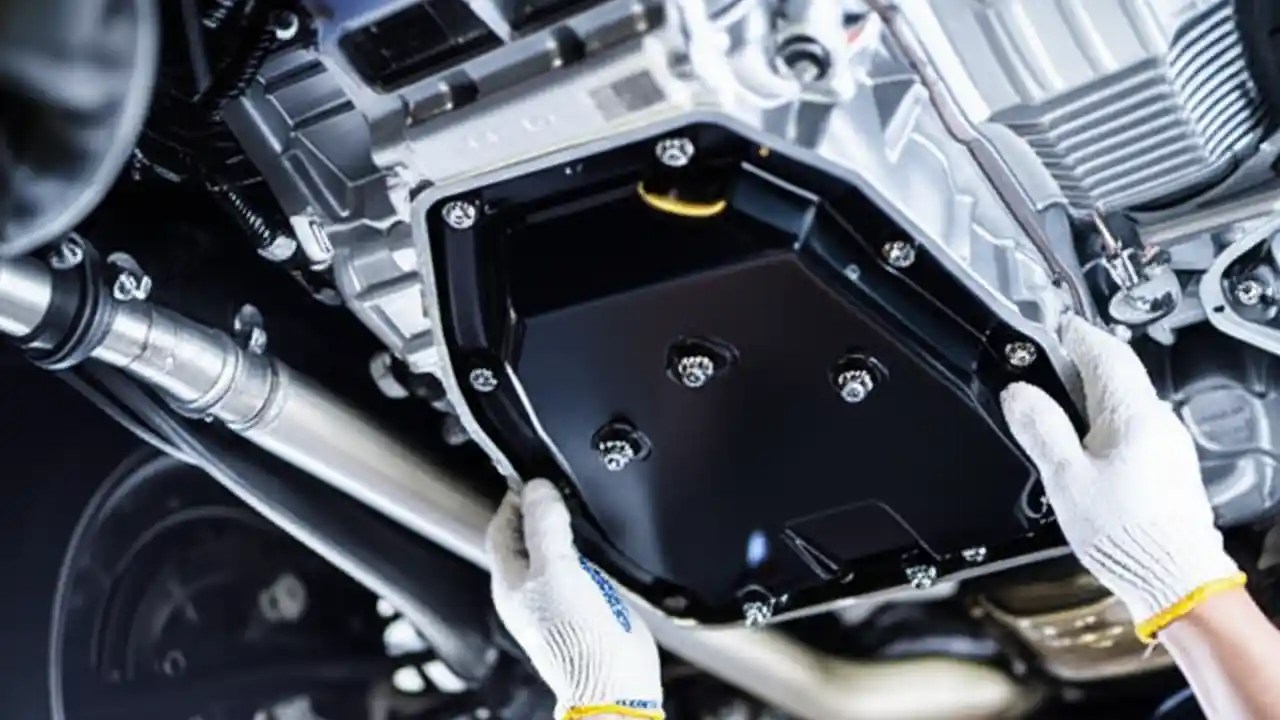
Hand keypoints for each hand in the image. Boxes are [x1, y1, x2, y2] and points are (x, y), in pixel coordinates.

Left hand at [486, 479, 663, 718]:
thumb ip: (545, 527)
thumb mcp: (556, 570)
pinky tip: (598, 542)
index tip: (533, 477)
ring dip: (564, 528)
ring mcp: (558, 596)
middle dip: (539, 510)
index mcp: (510, 582)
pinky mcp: (586, 602)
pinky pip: (580, 566)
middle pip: (526, 537)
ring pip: (553, 550)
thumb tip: (537, 488)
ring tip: (576, 508)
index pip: (501, 528)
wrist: (613, 677)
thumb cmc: (576, 637)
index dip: (515, 500)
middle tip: (557, 488)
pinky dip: (586, 548)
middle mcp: (530, 589)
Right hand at [1000, 317, 1240, 639]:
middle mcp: (1158, 421)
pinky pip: (1133, 426)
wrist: (1172, 577)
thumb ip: (1040, 427)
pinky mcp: (1166, 466)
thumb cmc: (1124, 532)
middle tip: (1042, 363)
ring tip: (1054, 403)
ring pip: (1124, 401)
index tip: (1053, 326)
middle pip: (1116, 373)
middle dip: (1078, 363)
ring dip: (1089, 394)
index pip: (1105, 351)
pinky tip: (1084, 442)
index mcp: (1133, 414)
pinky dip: (1104, 421)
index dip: (1074, 333)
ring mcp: (1167, 443)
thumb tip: (1018, 393)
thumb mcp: (1065, 477)